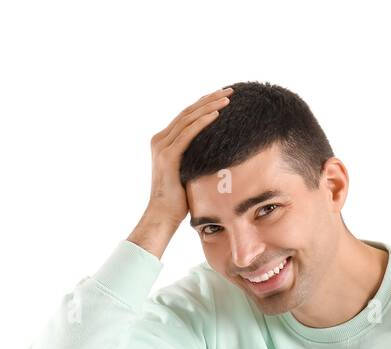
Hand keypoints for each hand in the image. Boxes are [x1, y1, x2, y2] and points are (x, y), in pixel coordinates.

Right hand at [129, 87, 232, 255]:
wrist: (163, 215)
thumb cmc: (178, 199)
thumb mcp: (188, 171)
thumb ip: (195, 157)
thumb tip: (216, 152)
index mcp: (164, 141)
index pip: (186, 116)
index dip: (205, 104)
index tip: (223, 97)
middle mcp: (160, 140)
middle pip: (188, 112)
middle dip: (210, 100)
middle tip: (230, 92)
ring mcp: (162, 147)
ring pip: (188, 119)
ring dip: (210, 107)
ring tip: (228, 99)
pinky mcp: (168, 156)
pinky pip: (188, 134)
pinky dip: (203, 122)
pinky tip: (217, 114)